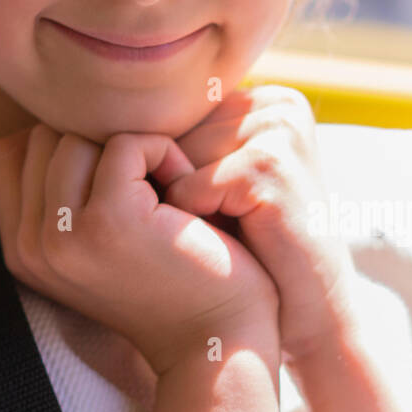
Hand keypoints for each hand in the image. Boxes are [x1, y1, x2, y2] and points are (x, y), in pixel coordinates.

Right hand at [0, 124, 279, 376]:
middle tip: (143, 193)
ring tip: (162, 197)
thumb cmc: (166, 279)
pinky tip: (181, 200)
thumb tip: (51, 111)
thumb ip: (55, 191)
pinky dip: (164, 156)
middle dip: (98, 146)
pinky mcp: (109, 220)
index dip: (64, 148)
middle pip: (45, 136)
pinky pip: (127, 143)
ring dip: (133, 150)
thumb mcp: (90, 239)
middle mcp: (27, 244)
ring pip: (80, 135)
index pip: (8, 151)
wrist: (214, 341)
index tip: (109, 185)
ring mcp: (63, 234)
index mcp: (16, 248)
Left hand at [164, 86, 361, 364]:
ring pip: (178, 157)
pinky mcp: (268, 165)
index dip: (173, 166)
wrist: (303, 311)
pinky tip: (224, 242)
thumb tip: (107, 124)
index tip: (199, 203)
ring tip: (220, 231)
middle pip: (178, 133)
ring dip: (182, 204)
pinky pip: (189, 187)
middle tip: (209, 221)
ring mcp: (278, 131)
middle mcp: (279, 105)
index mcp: (271, 99)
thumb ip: (193, 140)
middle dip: (175, 182)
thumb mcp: (225, 179)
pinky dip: (192, 222)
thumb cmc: (253, 248)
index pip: (183, 116)